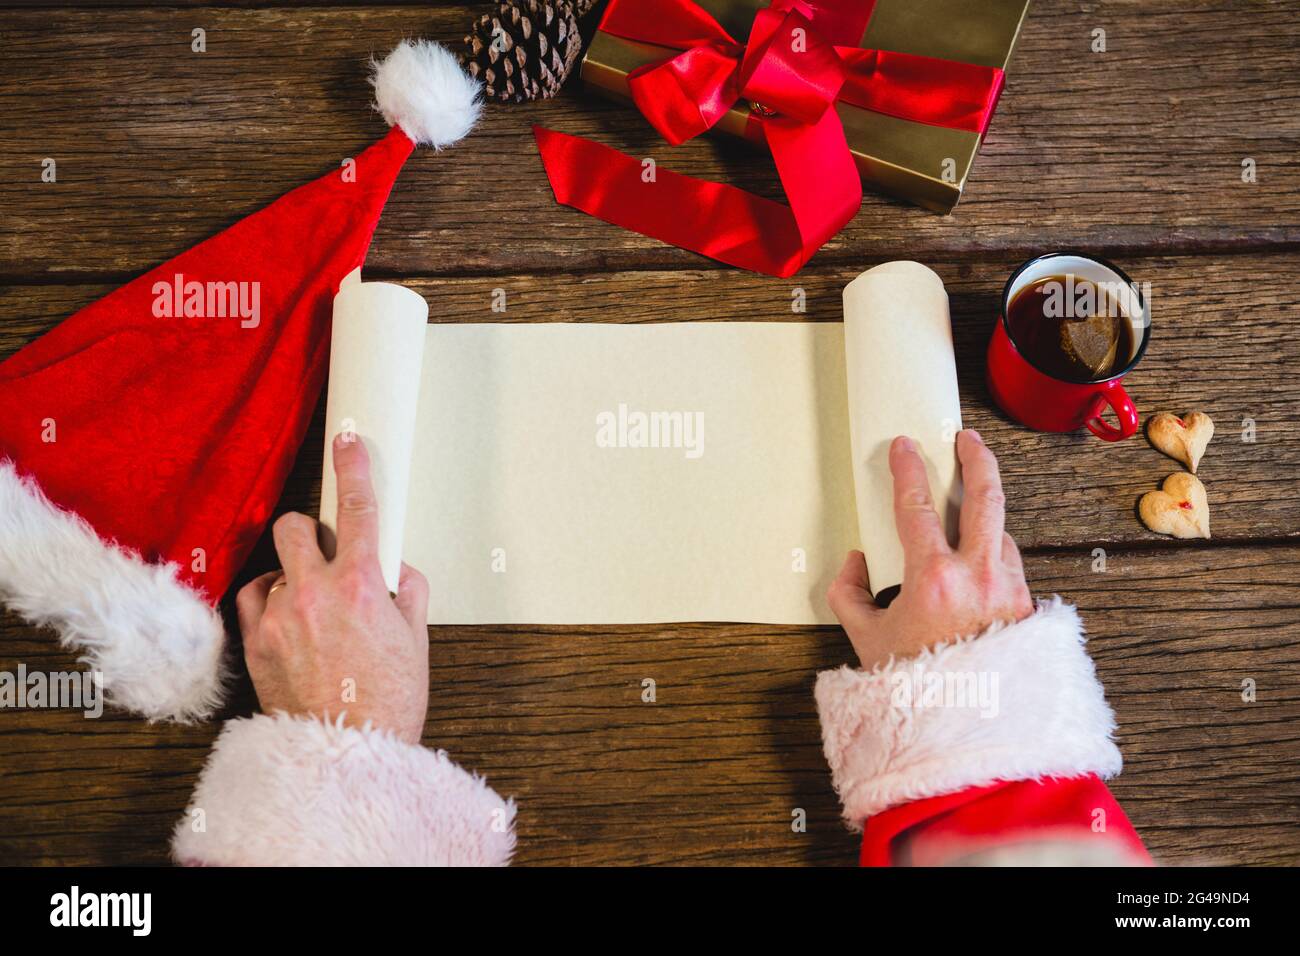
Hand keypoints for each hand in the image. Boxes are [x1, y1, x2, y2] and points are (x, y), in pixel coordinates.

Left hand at [236, 434, 430, 741]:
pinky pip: (253, 598)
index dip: (353, 468)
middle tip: (324, 547)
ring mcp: (280, 616)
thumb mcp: (418, 639)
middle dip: (308, 527)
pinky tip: (290, 619)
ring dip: (293, 574)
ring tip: (315, 607)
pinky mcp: (256, 641)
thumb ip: (408, 591)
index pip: (357, 509)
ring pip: (274, 566)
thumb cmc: (387, 702)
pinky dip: (271, 600)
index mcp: (361, 586)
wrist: (348, 752)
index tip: (348, 443)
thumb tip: (398, 570)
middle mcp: (315, 594)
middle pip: (295, 526)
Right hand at [827, 429, 1033, 669]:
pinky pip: (1010, 564)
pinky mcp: (1028, 609)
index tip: (904, 447)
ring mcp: (1009, 590)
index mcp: (933, 579)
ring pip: (1000, 532)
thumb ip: (849, 594)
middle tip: (967, 440)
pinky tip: (980, 558)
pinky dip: (993, 553)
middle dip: (976, 458)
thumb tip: (855, 563)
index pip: (917, 506)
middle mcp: (977, 577)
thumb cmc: (918, 691)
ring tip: (970, 507)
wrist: (966, 735)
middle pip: (985, 496)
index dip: (908, 469)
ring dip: (984, 516)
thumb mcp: (865, 641)